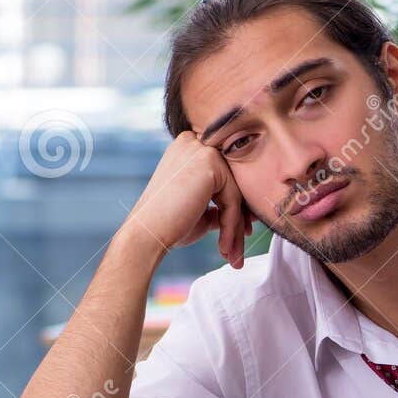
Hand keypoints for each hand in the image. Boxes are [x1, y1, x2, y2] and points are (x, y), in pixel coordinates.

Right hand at [120, 132, 252, 268]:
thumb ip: (223, 205)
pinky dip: (232, 226)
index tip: (243, 233)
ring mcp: (202, 149)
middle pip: (233, 183)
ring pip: (235, 193)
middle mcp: (194, 142)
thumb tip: (250, 214)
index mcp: (189, 149)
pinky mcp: (209, 162)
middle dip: (240, 219)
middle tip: (240, 248)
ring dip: (237, 228)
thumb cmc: (169, 225)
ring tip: (234, 254)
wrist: (147, 234)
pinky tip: (224, 247)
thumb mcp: (201, 211)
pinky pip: (233, 199)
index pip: (225, 178)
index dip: (236, 207)